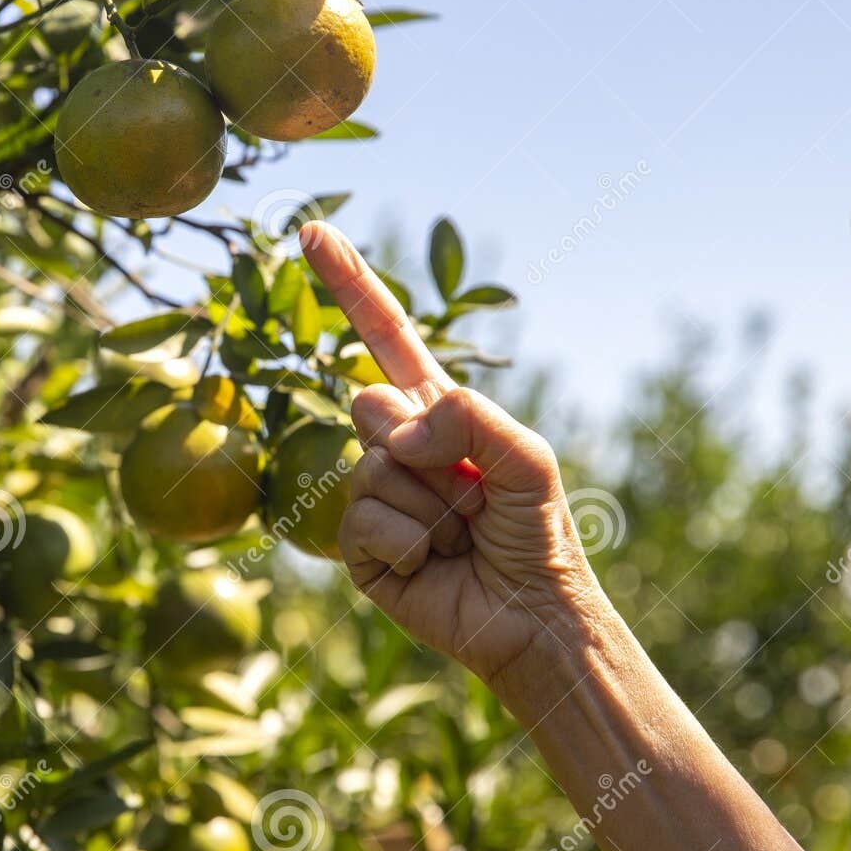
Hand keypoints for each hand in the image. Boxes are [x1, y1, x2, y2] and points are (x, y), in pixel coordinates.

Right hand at [301, 221, 611, 692]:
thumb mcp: (527, 457)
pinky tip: (434, 566)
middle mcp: (397, 449)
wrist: (532, 619)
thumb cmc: (538, 534)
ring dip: (429, 510)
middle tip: (470, 496)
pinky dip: (409, 546)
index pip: (385, 336)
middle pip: (369, 406)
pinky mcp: (359, 550)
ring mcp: (373, 498)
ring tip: (460, 538)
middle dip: (427, 450)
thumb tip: (393, 434)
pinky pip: (364, 523)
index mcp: (436, 415)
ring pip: (370, 470)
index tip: (312, 231)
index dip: (349, 284)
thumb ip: (467, 418)